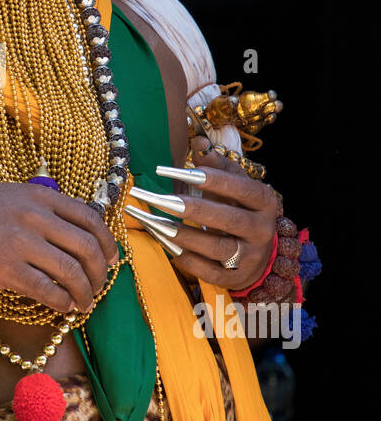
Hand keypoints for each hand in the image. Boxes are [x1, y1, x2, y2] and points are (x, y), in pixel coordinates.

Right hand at [0, 182, 118, 315]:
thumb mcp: (11, 196)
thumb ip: (43, 208)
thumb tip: (73, 231)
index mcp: (40, 196)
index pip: (90, 218)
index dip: (107, 243)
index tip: (112, 259)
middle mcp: (36, 216)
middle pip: (87, 247)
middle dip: (100, 272)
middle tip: (99, 286)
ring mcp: (22, 243)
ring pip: (71, 271)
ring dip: (85, 292)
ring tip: (84, 303)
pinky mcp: (8, 270)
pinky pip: (48, 290)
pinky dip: (62, 302)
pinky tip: (63, 307)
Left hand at [157, 137, 277, 290]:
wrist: (262, 254)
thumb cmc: (242, 210)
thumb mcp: (236, 185)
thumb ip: (217, 164)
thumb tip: (198, 141)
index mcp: (264, 202)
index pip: (238, 187)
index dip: (209, 178)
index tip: (176, 171)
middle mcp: (262, 230)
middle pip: (226, 219)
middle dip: (191, 209)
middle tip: (161, 200)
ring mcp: (251, 257)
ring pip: (215, 247)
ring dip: (183, 235)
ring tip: (156, 224)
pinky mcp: (237, 278)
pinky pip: (209, 272)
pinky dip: (187, 260)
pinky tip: (168, 247)